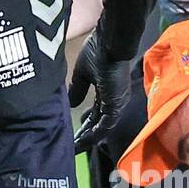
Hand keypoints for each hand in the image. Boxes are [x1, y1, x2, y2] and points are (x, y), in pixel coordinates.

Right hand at [69, 24, 133, 154]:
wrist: (109, 41)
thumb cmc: (98, 50)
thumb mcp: (82, 74)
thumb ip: (78, 90)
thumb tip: (71, 104)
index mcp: (106, 92)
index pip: (95, 114)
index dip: (84, 125)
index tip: (73, 135)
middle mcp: (114, 100)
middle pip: (99, 124)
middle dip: (85, 136)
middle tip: (73, 146)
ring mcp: (117, 103)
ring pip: (103, 127)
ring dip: (89, 138)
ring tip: (76, 146)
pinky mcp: (117, 104)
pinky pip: (106, 125)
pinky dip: (95, 133)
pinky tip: (83, 139)